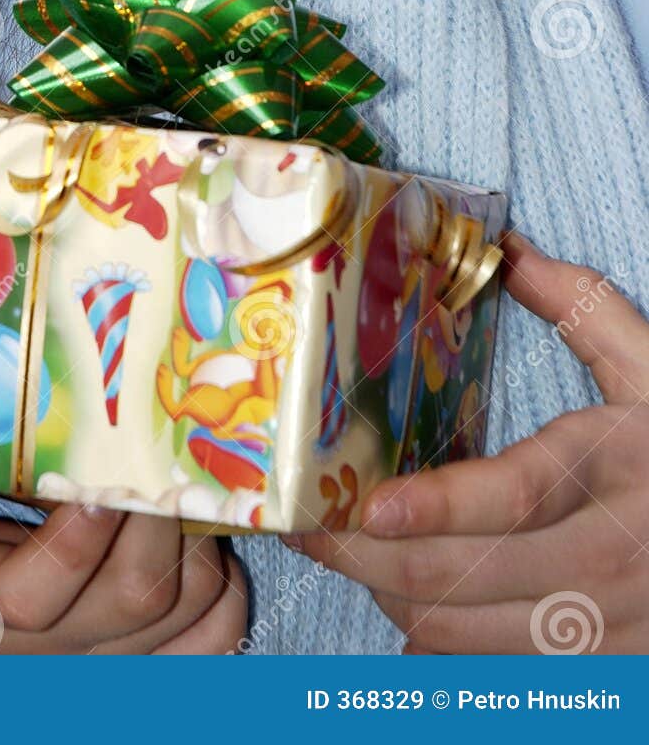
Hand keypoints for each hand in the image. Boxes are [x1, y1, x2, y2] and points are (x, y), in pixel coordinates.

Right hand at [0, 470, 247, 653]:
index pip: (32, 595)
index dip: (77, 544)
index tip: (98, 482)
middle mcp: (41, 647)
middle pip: (131, 601)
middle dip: (159, 517)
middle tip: (164, 446)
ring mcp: (95, 665)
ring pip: (182, 618)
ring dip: (196, 542)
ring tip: (181, 476)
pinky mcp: (134, 670)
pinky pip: (210, 647)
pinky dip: (222, 594)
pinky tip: (201, 538)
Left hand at [283, 230, 648, 652]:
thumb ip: (583, 307)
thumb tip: (504, 245)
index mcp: (610, 472)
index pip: (515, 499)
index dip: (438, 508)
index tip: (369, 502)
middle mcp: (603, 562)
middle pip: (461, 577)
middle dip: (365, 555)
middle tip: (306, 523)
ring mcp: (600, 628)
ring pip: (461, 633)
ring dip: (388, 595)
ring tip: (345, 549)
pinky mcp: (599, 671)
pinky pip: (490, 667)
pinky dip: (434, 639)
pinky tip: (405, 598)